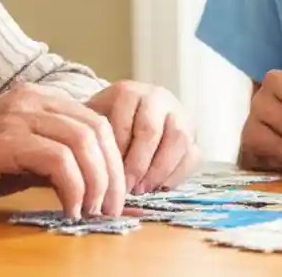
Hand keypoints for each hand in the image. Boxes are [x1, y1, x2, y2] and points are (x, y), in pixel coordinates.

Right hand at [0, 83, 126, 217]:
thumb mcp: (27, 152)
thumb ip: (60, 157)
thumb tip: (100, 182)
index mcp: (43, 98)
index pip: (97, 121)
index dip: (115, 158)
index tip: (117, 191)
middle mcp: (34, 100)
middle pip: (96, 130)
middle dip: (112, 173)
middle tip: (113, 206)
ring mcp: (20, 118)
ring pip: (81, 143)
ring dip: (96, 183)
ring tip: (92, 210)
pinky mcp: (6, 142)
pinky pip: (57, 162)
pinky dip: (72, 188)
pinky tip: (69, 208)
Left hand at [86, 81, 201, 194]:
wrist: (129, 116)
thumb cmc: (106, 124)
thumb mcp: (92, 123)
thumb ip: (89, 139)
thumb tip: (87, 170)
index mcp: (129, 92)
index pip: (124, 121)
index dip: (118, 152)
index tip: (110, 174)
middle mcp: (157, 97)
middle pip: (152, 131)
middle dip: (139, 165)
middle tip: (128, 188)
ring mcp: (180, 114)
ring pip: (179, 140)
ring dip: (160, 170)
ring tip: (144, 189)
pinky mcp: (194, 134)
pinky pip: (194, 154)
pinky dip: (178, 175)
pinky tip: (159, 186)